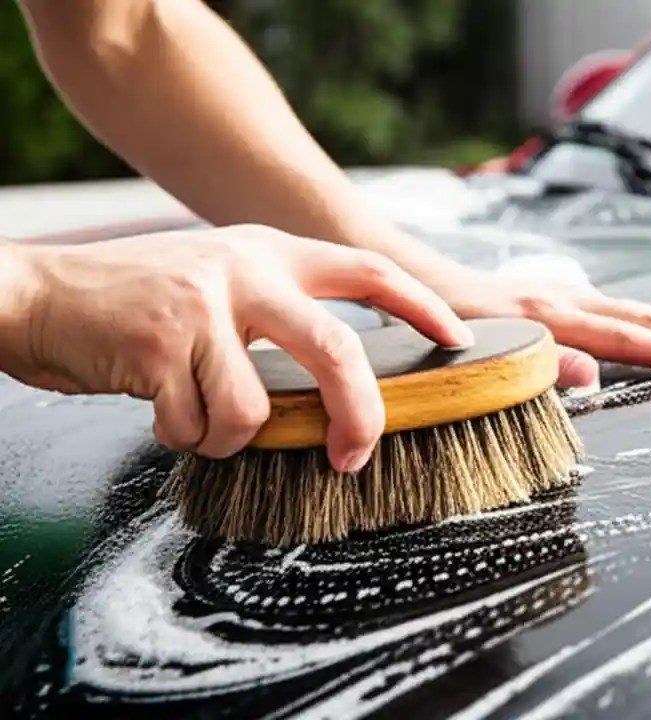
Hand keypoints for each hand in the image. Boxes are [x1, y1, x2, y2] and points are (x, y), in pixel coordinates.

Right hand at [0, 226, 472, 471]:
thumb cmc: (133, 302)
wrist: (34, 294)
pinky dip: (181, 436)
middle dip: (360, 412)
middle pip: (337, 349)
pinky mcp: (158, 345)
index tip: (460, 339)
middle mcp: (244, 268)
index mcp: (269, 251)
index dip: (422, 306)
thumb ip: (275, 314)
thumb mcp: (218, 280)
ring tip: (191, 411)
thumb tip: (336, 384)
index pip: (369, 270)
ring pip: (255, 410)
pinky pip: (198, 426)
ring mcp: (203, 304)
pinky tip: (154, 405)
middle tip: (355, 454)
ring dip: (227, 436)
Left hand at [388, 247, 650, 387]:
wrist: (415, 281)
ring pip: (643, 310)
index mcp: (552, 317)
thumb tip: (592, 376)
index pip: (628, 338)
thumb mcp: (477, 353)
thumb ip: (536, 365)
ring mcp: (569, 296)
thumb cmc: (441, 327)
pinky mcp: (565, 299)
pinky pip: (625, 310)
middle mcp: (568, 300)